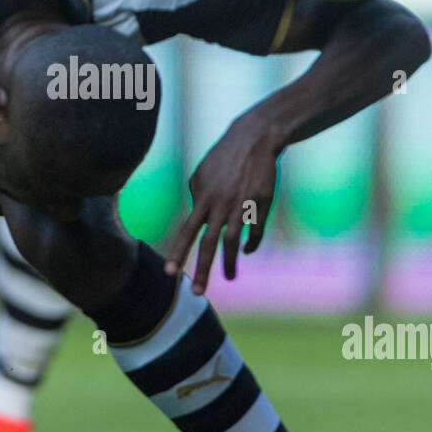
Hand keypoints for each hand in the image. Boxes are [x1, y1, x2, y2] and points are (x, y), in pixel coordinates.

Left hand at [165, 116, 280, 295]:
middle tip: (197, 293)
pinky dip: (251, 244)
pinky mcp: (261, 203)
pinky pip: (255, 231)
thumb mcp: (201, 174)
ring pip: (233, 240)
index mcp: (203, 197)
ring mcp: (241, 204)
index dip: (178, 252)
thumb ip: (196, 197)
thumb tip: (196, 218)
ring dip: (229, 263)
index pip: (187, 230)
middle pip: (208, 242)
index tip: (169, 273)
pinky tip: (247, 251)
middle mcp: (219, 203)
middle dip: (202, 269)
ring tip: (229, 278)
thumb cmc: (224, 157)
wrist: (253, 138)